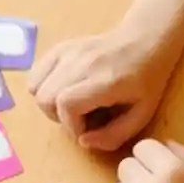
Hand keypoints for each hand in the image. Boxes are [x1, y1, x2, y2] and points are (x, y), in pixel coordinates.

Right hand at [27, 25, 178, 150]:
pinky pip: (36, 73)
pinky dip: (42, 88)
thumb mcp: (142, 114)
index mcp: (105, 80)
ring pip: (36, 87)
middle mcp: (82, 63)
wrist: (145, 41)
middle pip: (45, 97)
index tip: (86, 130)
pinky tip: (61, 91)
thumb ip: (115, 135)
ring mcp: (69, 52)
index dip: (71, 125)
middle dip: (59, 117)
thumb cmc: (147, 80)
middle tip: (80, 119)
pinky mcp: (61, 48)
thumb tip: (83, 141)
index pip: (66, 104)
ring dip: (49, 104)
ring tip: (71, 106)